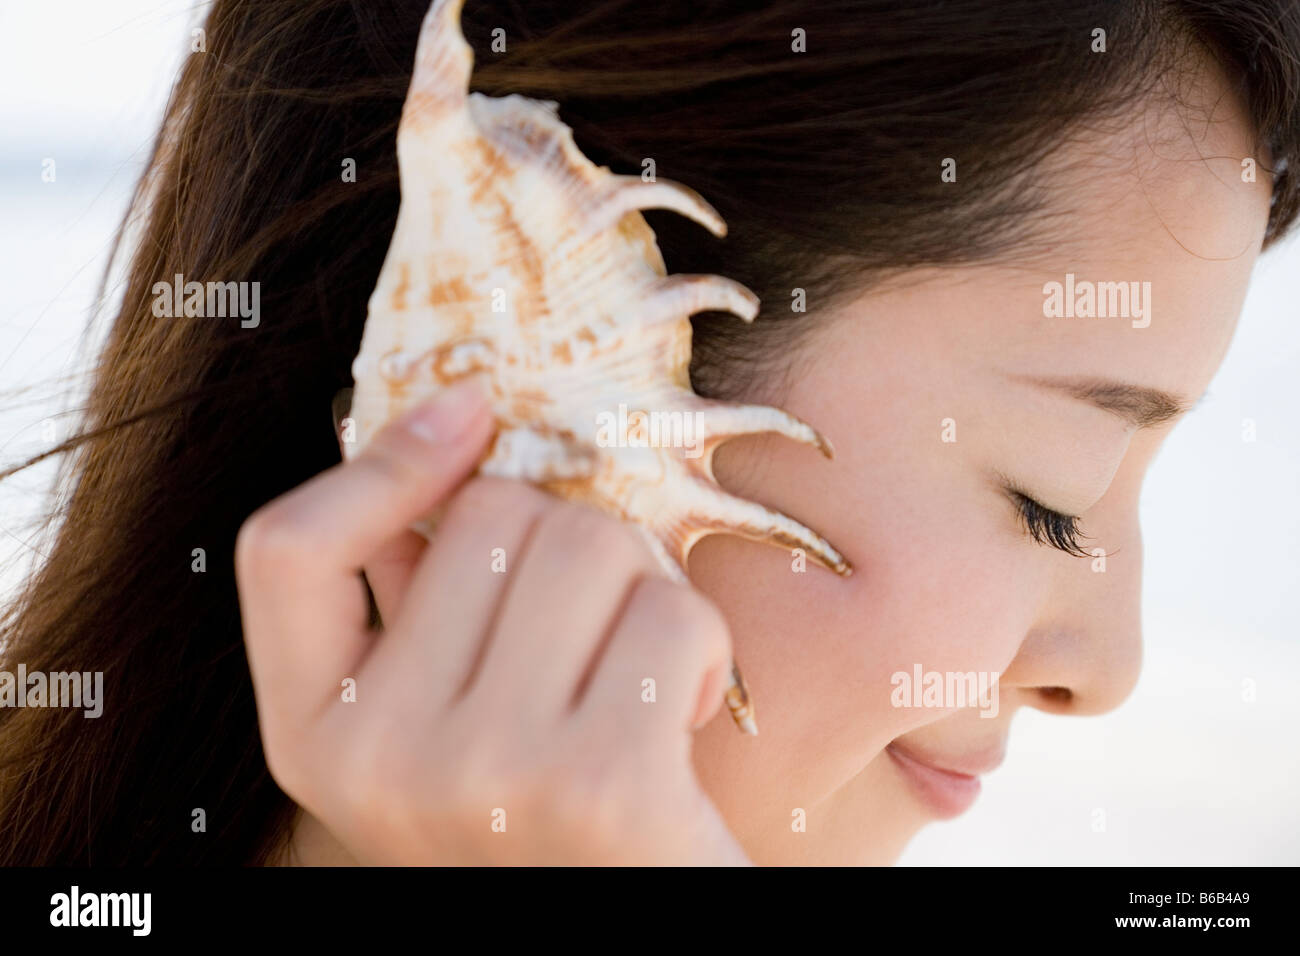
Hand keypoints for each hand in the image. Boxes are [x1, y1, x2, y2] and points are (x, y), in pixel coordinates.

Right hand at [236, 379, 751, 863]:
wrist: (624, 923)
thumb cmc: (547, 815)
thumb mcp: (441, 726)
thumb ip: (419, 607)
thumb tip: (445, 433)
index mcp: (318, 739)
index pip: (286, 550)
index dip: (378, 463)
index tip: (468, 412)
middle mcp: (380, 759)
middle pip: (488, 516)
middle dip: (569, 545)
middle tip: (590, 639)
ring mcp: (484, 772)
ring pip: (588, 543)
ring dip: (641, 591)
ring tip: (636, 681)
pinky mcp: (603, 784)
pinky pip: (671, 612)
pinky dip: (703, 648)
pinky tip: (686, 718)